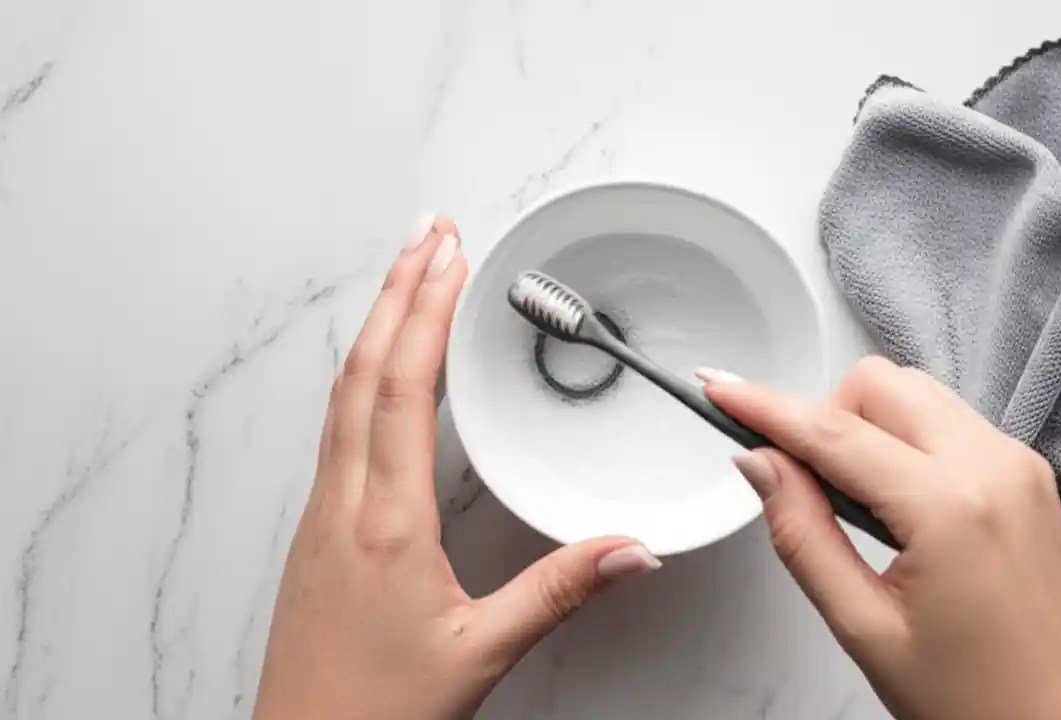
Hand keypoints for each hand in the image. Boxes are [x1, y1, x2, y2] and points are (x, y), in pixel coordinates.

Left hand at [254, 215, 659, 719]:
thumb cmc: (372, 710)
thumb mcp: (480, 652)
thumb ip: (559, 591)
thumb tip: (631, 548)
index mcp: (385, 521)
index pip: (401, 388)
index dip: (424, 311)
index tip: (448, 255)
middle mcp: (343, 505)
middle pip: (362, 370)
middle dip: (396, 291)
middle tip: (427, 232)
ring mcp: (322, 515)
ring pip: (342, 395)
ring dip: (376, 326)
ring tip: (407, 279)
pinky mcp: (318, 532)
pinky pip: (337, 428)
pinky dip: (362, 375)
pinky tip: (380, 375)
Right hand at [700, 358, 1060, 719]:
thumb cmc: (974, 701)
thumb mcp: (863, 626)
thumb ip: (802, 533)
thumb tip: (759, 465)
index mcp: (950, 507)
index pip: (834, 432)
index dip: (766, 407)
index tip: (719, 389)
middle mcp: (993, 466)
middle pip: (879, 385)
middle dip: (825, 416)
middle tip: (800, 481)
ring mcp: (1018, 465)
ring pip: (915, 392)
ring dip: (866, 424)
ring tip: (851, 500)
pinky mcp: (1028, 475)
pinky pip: (949, 420)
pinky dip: (906, 438)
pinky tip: (895, 501)